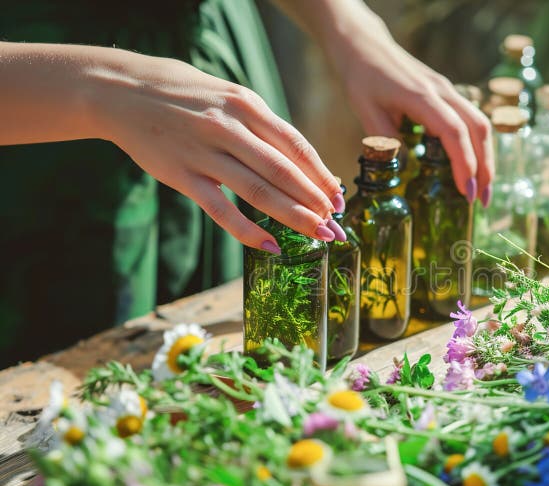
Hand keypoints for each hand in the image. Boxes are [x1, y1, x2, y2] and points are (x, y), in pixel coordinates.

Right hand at [92, 51, 345, 251]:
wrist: (122, 90)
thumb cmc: (184, 93)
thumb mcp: (229, 95)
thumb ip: (261, 124)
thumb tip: (298, 159)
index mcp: (247, 104)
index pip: (296, 145)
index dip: (321, 175)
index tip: (339, 198)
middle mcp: (229, 127)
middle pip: (283, 171)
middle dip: (315, 201)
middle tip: (335, 226)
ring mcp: (204, 152)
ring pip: (258, 191)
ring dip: (292, 216)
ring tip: (316, 235)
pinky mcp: (182, 175)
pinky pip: (220, 208)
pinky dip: (247, 230)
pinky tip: (270, 246)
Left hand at [318, 5, 493, 205]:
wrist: (364, 44)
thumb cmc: (362, 77)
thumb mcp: (366, 111)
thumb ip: (385, 141)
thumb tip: (404, 171)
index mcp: (422, 97)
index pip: (454, 133)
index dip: (465, 164)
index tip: (468, 192)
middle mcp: (443, 92)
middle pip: (479, 129)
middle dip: (485, 167)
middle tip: (482, 201)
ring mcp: (448, 91)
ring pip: (480, 124)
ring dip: (486, 158)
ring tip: (482, 189)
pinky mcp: (447, 93)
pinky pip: (470, 120)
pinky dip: (477, 146)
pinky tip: (471, 167)